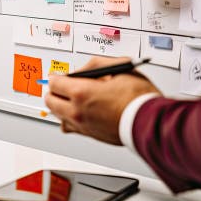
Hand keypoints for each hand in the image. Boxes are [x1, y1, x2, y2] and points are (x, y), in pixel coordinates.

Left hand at [44, 56, 160, 144]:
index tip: (60, 76)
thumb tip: (83, 69)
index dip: (57, 77)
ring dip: (60, 107)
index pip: (54, 84)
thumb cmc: (138, 96)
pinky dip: (70, 119)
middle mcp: (77, 112)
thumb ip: (96, 65)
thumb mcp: (118, 67)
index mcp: (81, 93)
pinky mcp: (91, 135)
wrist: (150, 122)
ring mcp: (83, 126)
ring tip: (71, 100)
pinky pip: (70, 128)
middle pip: (50, 101)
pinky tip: (80, 112)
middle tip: (62, 86)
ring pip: (58, 117)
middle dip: (54, 92)